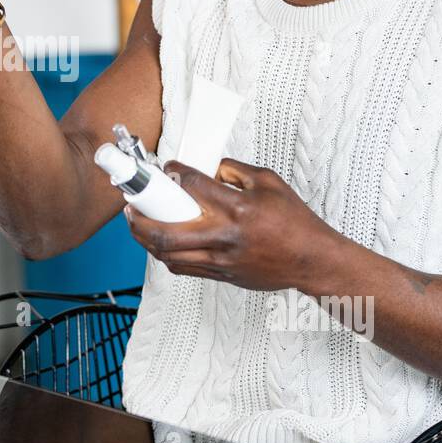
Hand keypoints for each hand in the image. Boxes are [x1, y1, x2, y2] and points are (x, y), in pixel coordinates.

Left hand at [123, 158, 339, 292]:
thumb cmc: (294, 221)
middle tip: (131, 205)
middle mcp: (225, 236)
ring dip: (146, 239)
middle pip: (166, 232)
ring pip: (169, 255)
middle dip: (140, 219)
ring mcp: (221, 260)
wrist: (310, 260)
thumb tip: (207, 169)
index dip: (174, 173)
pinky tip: (160, 243)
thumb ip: (234, 171)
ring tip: (137, 225)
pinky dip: (166, 255)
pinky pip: (183, 268)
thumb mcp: (269, 182)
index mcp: (238, 208)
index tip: (167, 168)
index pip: (193, 186)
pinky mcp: (222, 275)